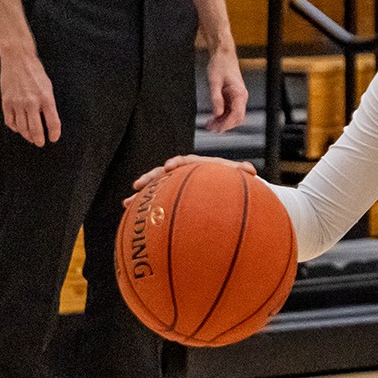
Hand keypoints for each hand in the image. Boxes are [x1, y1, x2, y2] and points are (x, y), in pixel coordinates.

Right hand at [0, 49, 60, 146]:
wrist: (18, 59)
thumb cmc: (35, 72)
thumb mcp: (48, 87)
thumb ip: (48, 105)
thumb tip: (48, 121)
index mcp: (46, 98)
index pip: (53, 123)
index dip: (54, 134)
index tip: (53, 138)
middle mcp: (31, 102)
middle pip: (36, 130)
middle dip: (39, 140)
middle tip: (41, 142)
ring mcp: (17, 103)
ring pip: (22, 129)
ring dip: (28, 136)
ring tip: (31, 137)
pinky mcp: (6, 102)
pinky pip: (10, 122)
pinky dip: (15, 128)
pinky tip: (19, 127)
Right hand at [124, 155, 257, 206]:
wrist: (228, 194)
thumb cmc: (234, 185)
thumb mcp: (237, 179)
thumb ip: (240, 172)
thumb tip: (251, 169)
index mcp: (197, 166)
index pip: (185, 162)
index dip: (176, 163)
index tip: (170, 167)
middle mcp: (183, 175)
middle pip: (163, 174)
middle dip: (150, 178)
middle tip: (138, 185)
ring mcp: (175, 187)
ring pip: (155, 190)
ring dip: (142, 196)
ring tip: (127, 203)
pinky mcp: (171, 199)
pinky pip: (156, 204)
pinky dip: (145, 209)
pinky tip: (131, 216)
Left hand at [203, 46, 248, 132]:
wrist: (223, 54)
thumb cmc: (220, 64)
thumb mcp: (214, 82)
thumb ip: (216, 99)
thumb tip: (217, 113)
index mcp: (239, 93)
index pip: (237, 114)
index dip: (227, 123)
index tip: (218, 128)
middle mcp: (241, 97)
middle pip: (237, 118)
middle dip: (225, 125)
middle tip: (211, 128)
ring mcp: (238, 97)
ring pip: (233, 115)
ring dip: (223, 121)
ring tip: (210, 125)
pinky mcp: (233, 96)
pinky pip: (229, 110)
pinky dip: (222, 115)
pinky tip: (213, 118)